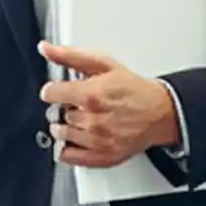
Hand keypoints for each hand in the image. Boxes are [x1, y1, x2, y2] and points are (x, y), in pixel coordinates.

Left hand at [37, 41, 180, 167]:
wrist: (160, 112)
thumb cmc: (133, 88)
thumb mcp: (103, 64)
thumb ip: (70, 56)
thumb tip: (45, 49)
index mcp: (91, 95)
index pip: (50, 94)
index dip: (52, 90)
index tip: (58, 91)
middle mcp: (92, 120)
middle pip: (56, 115)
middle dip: (63, 108)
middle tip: (77, 104)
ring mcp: (97, 141)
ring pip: (61, 135)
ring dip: (66, 126)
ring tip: (82, 119)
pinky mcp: (102, 157)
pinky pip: (70, 157)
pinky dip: (69, 148)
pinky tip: (79, 137)